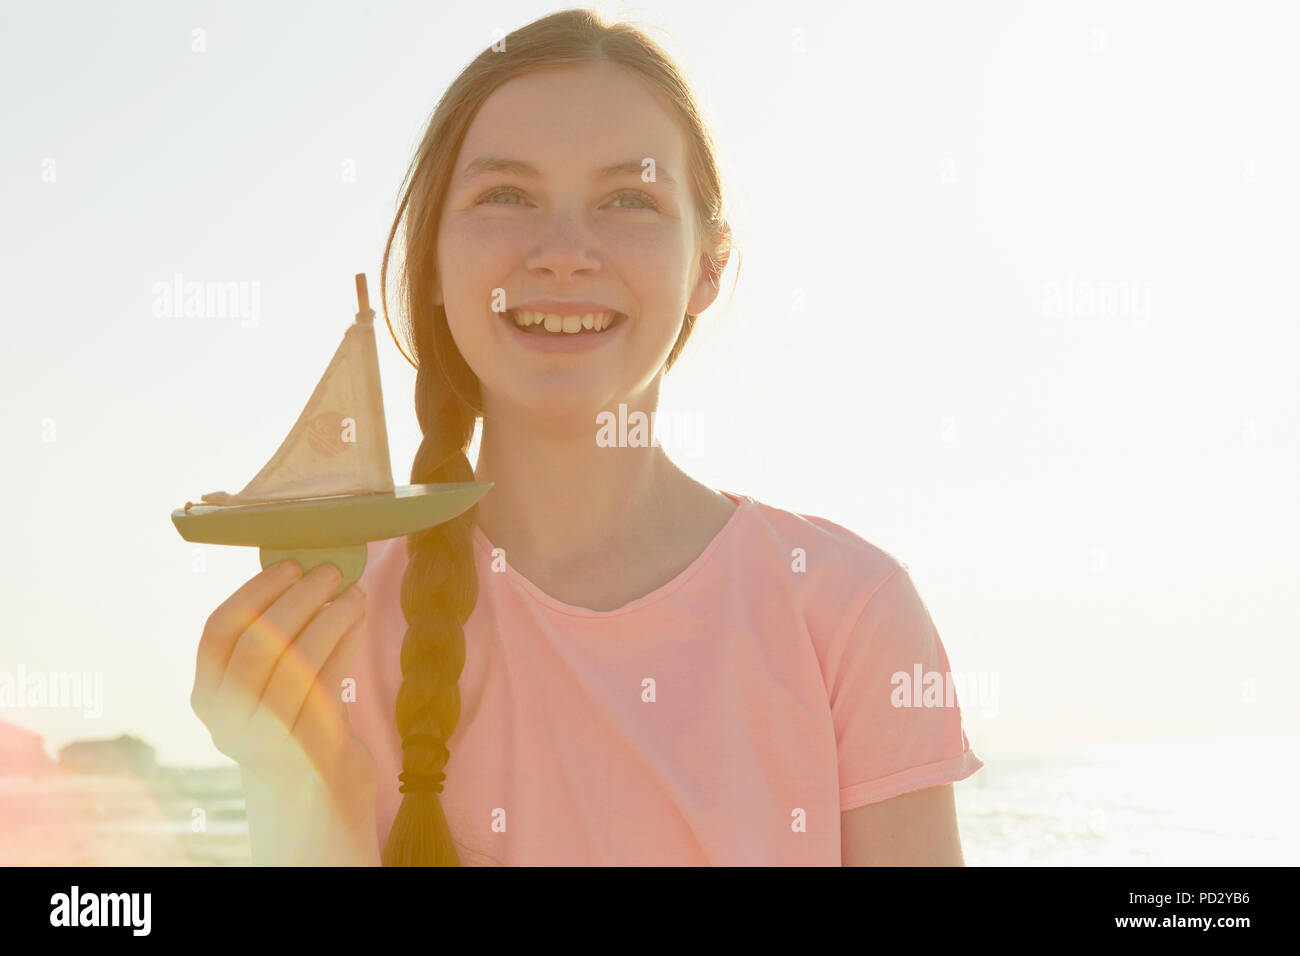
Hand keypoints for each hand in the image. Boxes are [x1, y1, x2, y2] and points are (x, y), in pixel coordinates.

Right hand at [190, 560, 377, 814]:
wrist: (314, 802)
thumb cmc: (296, 725)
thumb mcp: (274, 681)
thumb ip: (281, 636)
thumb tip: (310, 571)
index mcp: (207, 695)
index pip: (219, 631)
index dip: (255, 591)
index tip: (291, 564)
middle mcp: (225, 720)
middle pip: (258, 643)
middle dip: (298, 599)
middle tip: (332, 571)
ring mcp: (262, 740)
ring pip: (295, 663)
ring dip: (329, 619)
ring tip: (355, 593)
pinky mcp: (303, 752)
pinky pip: (327, 685)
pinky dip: (344, 646)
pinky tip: (358, 622)